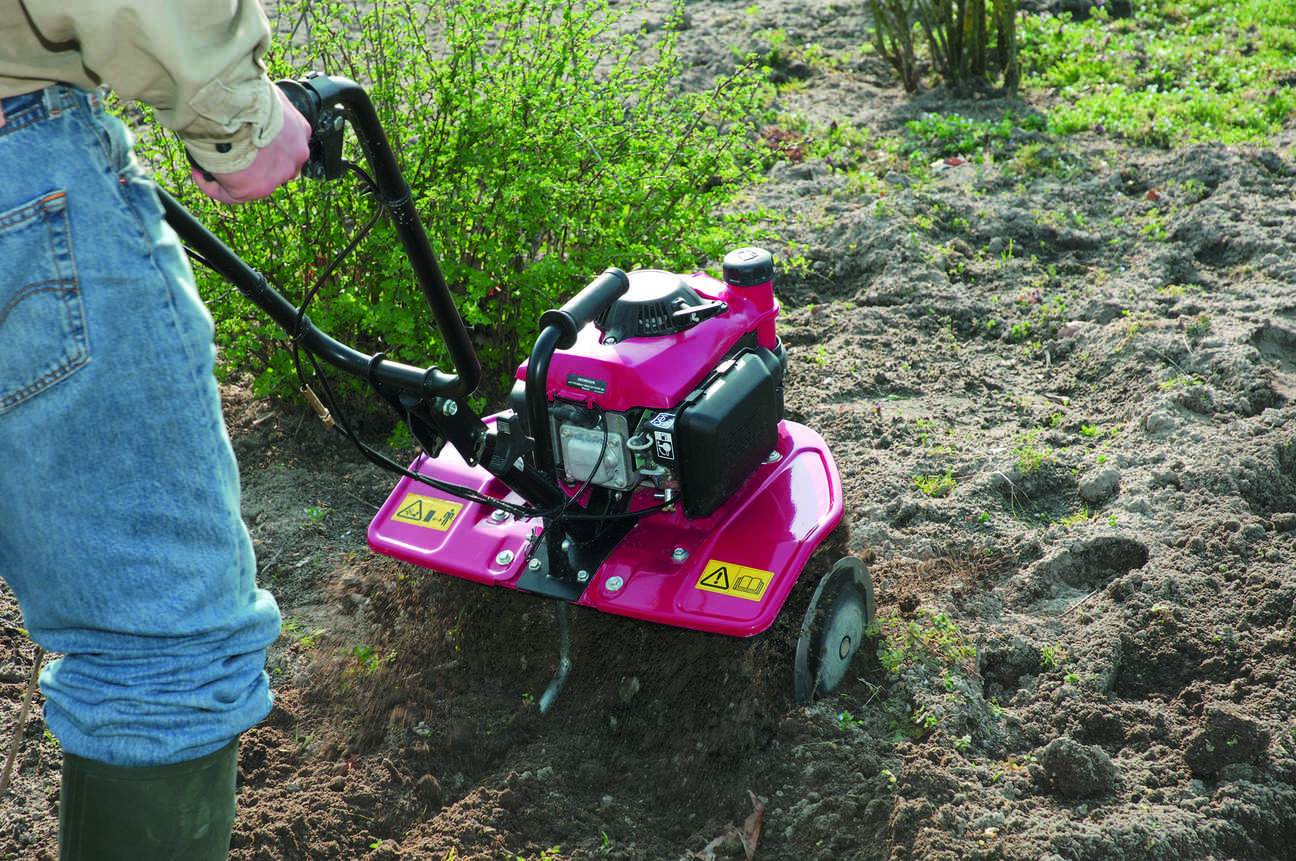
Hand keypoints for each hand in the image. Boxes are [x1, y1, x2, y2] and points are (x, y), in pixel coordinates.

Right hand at [191, 87, 310, 203]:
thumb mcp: (260, 92)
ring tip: (208, 159)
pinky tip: (199, 172)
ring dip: (231, 174)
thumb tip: (243, 102)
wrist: (229, 102)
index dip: (262, 145)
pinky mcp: (251, 189)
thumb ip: (259, 104)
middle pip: (274, 166)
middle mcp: (295, 156)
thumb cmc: (240, 89)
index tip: (243, 138)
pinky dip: (212, 185)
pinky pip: (229, 194)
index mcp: (299, 130)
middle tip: (226, 150)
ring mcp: (276, 175)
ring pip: (253, 183)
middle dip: (252, 162)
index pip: (285, 146)